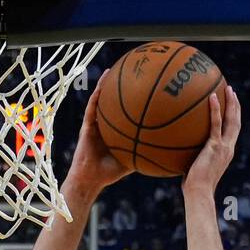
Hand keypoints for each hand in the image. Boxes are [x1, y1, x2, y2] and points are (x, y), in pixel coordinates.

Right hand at [64, 73, 132, 197]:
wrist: (91, 179)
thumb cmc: (109, 173)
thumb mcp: (131, 161)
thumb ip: (144, 154)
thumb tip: (163, 153)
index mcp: (114, 131)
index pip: (123, 112)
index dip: (130, 100)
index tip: (141, 87)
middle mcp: (104, 124)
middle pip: (111, 102)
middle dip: (118, 87)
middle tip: (129, 72)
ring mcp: (95, 124)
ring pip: (100, 100)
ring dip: (104, 85)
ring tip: (112, 70)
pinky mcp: (86, 126)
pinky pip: (91, 108)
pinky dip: (96, 96)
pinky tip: (102, 85)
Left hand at [182, 85, 241, 193]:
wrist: (198, 193)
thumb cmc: (193, 188)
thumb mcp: (193, 169)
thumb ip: (191, 157)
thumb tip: (176, 150)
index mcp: (226, 154)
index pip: (233, 133)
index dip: (234, 118)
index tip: (232, 106)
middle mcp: (228, 149)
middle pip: (236, 123)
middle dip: (236, 106)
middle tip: (232, 92)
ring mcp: (224, 147)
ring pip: (231, 121)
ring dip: (231, 103)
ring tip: (228, 89)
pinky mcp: (215, 146)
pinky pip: (216, 124)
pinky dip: (216, 110)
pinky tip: (212, 97)